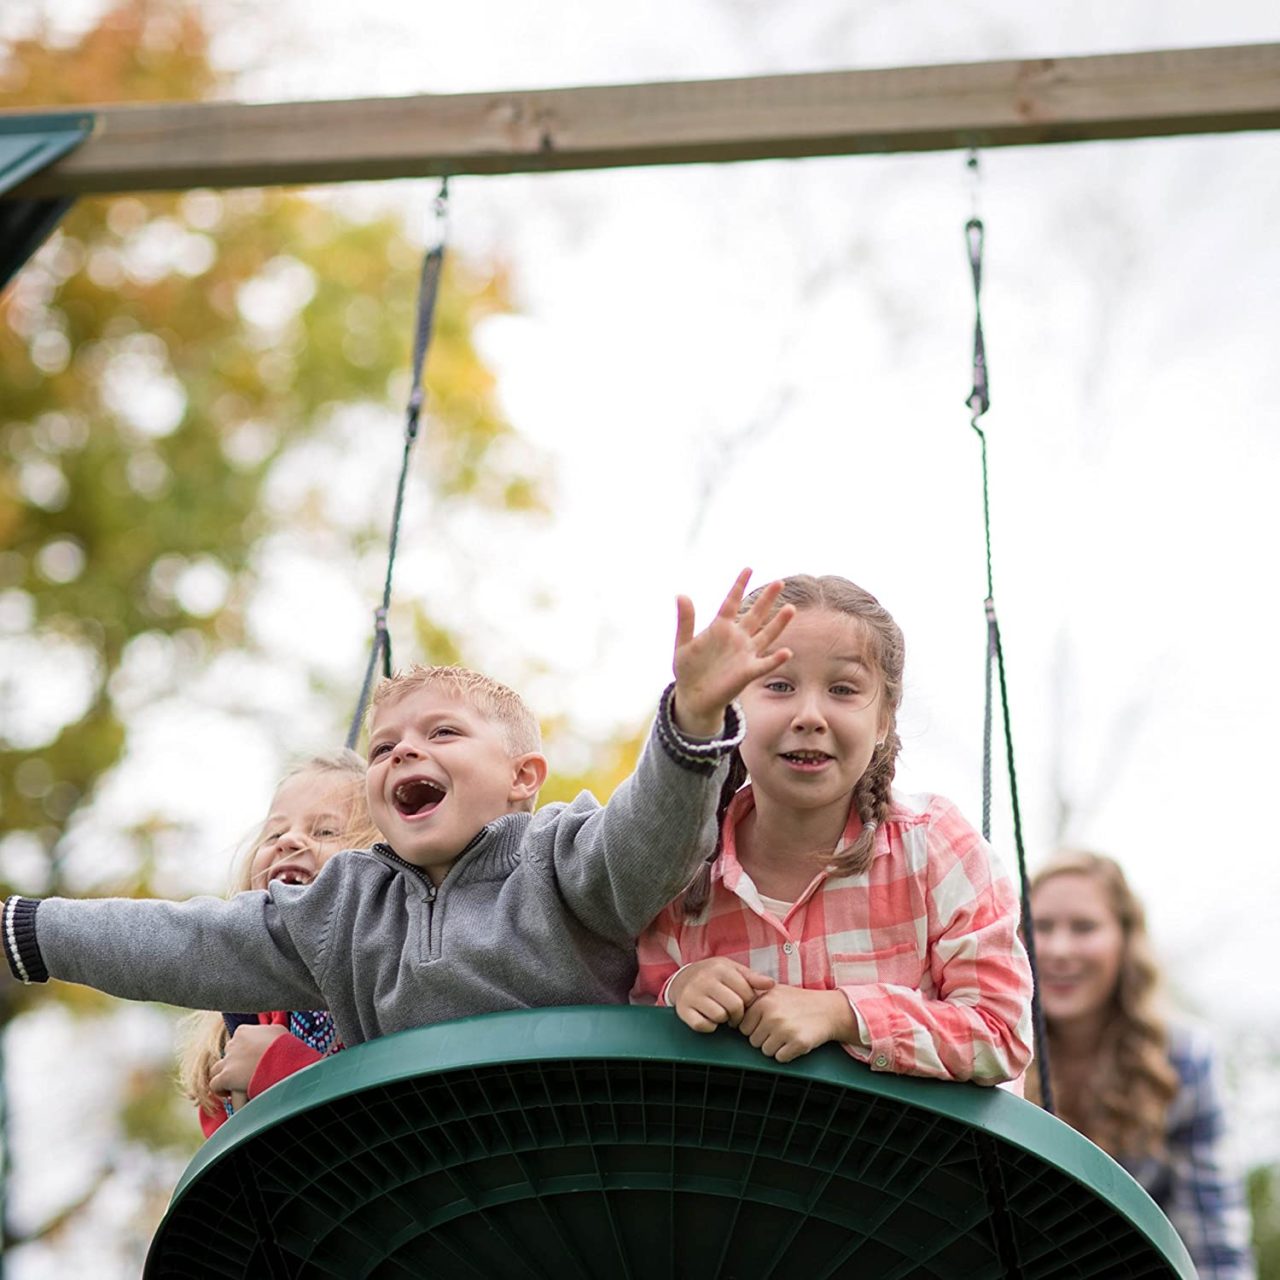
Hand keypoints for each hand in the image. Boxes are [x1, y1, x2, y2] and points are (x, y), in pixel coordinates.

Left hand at [208, 1023, 289, 1100]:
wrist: (283, 1059)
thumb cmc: (285, 1045)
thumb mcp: (278, 1030)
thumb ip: (268, 1031)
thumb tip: (269, 1033)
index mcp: (243, 1031)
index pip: (237, 1040)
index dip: (245, 1051)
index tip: (253, 1058)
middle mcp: (232, 1044)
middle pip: (228, 1054)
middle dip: (235, 1063)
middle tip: (246, 1072)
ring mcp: (228, 1061)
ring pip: (216, 1069)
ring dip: (224, 1076)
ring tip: (234, 1085)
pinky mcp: (226, 1077)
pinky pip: (215, 1085)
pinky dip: (220, 1090)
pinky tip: (229, 1094)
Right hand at [669, 957, 773, 1031]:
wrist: (682, 978)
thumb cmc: (713, 975)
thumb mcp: (732, 969)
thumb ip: (752, 977)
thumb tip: (771, 984)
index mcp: (720, 968)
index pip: (746, 992)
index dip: (750, 1001)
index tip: (745, 1002)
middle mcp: (704, 980)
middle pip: (734, 1006)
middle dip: (738, 1013)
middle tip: (734, 1012)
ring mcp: (692, 995)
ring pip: (719, 1016)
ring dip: (724, 1019)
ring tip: (721, 1012)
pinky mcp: (683, 1009)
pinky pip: (703, 1025)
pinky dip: (709, 1026)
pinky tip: (709, 1017)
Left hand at [673, 568, 793, 736]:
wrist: (693, 696)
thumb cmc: (688, 669)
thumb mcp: (682, 643)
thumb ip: (685, 621)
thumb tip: (681, 594)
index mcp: (720, 628)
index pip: (732, 602)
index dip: (739, 586)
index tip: (748, 569)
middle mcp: (737, 638)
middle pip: (756, 614)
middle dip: (766, 599)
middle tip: (779, 582)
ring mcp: (745, 654)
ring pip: (766, 635)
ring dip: (779, 623)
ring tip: (790, 608)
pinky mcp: (748, 672)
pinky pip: (765, 664)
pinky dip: (775, 659)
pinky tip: (786, 652)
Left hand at [737, 985, 856, 1062]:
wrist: (828, 1009)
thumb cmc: (797, 1001)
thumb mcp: (773, 991)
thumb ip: (752, 998)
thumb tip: (728, 1008)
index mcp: (763, 1001)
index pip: (742, 1027)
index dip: (753, 1028)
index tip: (766, 1022)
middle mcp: (772, 1015)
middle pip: (752, 1041)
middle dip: (763, 1038)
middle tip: (779, 1028)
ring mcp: (785, 1029)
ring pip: (765, 1051)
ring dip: (775, 1046)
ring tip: (787, 1033)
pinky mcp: (798, 1043)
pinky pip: (780, 1058)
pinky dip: (786, 1053)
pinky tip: (794, 1041)